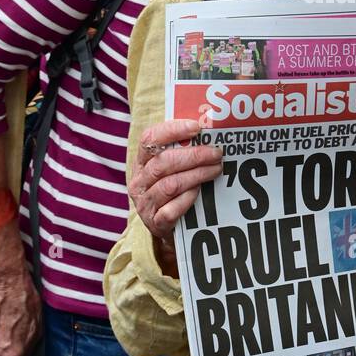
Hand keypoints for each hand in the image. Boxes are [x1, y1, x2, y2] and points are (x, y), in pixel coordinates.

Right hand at [130, 117, 222, 245]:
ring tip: (216, 169)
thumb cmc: (172, 190)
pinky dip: (188, 198)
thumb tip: (209, 132)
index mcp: (140, 163)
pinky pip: (172, 209)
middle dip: (194, 155)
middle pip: (163, 162)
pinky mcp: (155, 223)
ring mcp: (145, 204)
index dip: (172, 130)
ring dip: (197, 174)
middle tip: (216, 153)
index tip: (196, 127)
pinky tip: (200, 192)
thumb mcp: (170, 169)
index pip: (150, 138)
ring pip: (170, 184)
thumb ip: (181, 151)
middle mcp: (139, 182)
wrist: (166, 228)